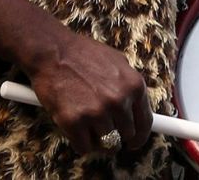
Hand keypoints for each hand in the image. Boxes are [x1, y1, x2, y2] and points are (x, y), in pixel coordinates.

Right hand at [24, 29, 152, 155]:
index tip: (134, 143)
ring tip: (87, 124)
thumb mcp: (118, 62)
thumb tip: (136, 108)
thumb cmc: (84, 54)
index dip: (140, 137)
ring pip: (106, 143)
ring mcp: (96, 113)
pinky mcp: (74, 122)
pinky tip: (76, 130)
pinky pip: (84, 147)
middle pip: (126, 135)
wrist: (53, 52)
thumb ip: (129, 85)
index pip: (145, 123)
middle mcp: (119, 101)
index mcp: (134, 86)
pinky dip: (81, 143)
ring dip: (97, 138)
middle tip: (105, 128)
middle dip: (117, 134)